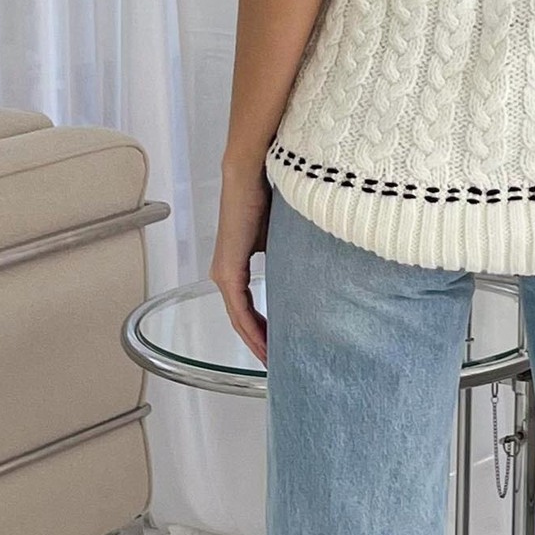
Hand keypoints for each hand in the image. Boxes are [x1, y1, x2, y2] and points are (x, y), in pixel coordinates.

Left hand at [209, 160, 271, 365]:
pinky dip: (252, 329)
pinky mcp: (227, 271)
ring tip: (276, 360)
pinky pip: (239, 310)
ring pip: (240, 319)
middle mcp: (224, 273)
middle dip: (262, 343)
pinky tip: (266, 344)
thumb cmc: (270, 193)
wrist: (252, 172)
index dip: (264, 329)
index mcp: (236, 265)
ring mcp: (224, 273)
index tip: (282, 345)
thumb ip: (288, 255)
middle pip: (242, 320)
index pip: (248, 308)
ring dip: (257, 341)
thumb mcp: (282, 234)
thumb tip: (310, 271)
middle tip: (282, 363)